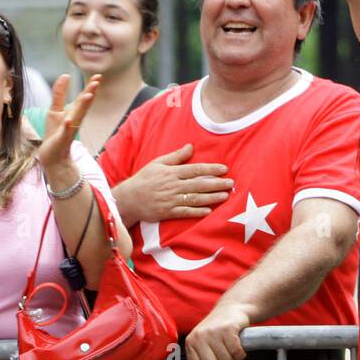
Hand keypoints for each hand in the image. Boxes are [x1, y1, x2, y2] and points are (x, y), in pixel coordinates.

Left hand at [36, 73, 99, 174]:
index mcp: (74, 112)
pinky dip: (68, 126)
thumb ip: (60, 94)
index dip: (91, 87)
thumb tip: (65, 75)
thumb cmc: (55, 132)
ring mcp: (69, 129)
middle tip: (97, 81)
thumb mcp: (55, 109)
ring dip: (83, 106)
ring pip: (78, 115)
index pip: (84, 97)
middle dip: (90, 93)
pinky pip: (65, 131)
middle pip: (84, 104)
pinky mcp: (62, 139)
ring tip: (89, 95)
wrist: (53, 156)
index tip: (98, 76)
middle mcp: (75, 119)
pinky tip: (69, 120)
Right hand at [117, 143, 232, 221]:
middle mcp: (173, 186)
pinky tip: (209, 211)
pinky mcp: (167, 213)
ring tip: (225, 196)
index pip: (195, 169)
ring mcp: (170, 200)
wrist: (128, 199)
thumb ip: (176, 156)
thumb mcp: (158, 163)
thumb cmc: (144, 179)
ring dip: (211, 197)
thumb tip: (190, 146)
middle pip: (198, 184)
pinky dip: (197, 212)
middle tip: (231, 183)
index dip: (211, 169)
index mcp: (171, 173)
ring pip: (195, 198)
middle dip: (216, 183)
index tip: (224, 168)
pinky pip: (185, 212)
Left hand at [185, 302, 252, 359]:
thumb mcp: (207, 346)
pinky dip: (241, 354)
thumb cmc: (218, 330)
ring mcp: (214, 332)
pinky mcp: (228, 328)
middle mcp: (200, 336)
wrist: (231, 308)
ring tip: (232, 353)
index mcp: (191, 342)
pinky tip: (240, 349)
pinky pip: (236, 351)